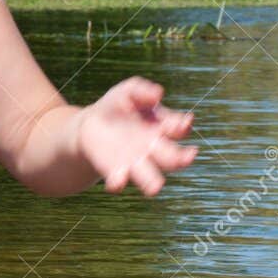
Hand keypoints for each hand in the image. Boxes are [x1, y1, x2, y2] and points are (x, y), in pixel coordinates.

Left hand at [78, 76, 197, 195]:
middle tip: (186, 157)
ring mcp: (136, 163)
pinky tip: (117, 180)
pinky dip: (118, 182)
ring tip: (155, 187)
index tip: (183, 123)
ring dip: (153, 182)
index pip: (179, 129)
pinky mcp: (115, 171)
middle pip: (173, 158)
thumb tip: (158, 93)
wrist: (90, 125)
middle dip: (181, 159)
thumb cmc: (118, 105)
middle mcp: (155, 149)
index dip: (182, 127)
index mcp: (163, 128)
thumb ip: (143, 90)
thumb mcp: (129, 92)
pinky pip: (119, 181)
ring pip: (151, 177)